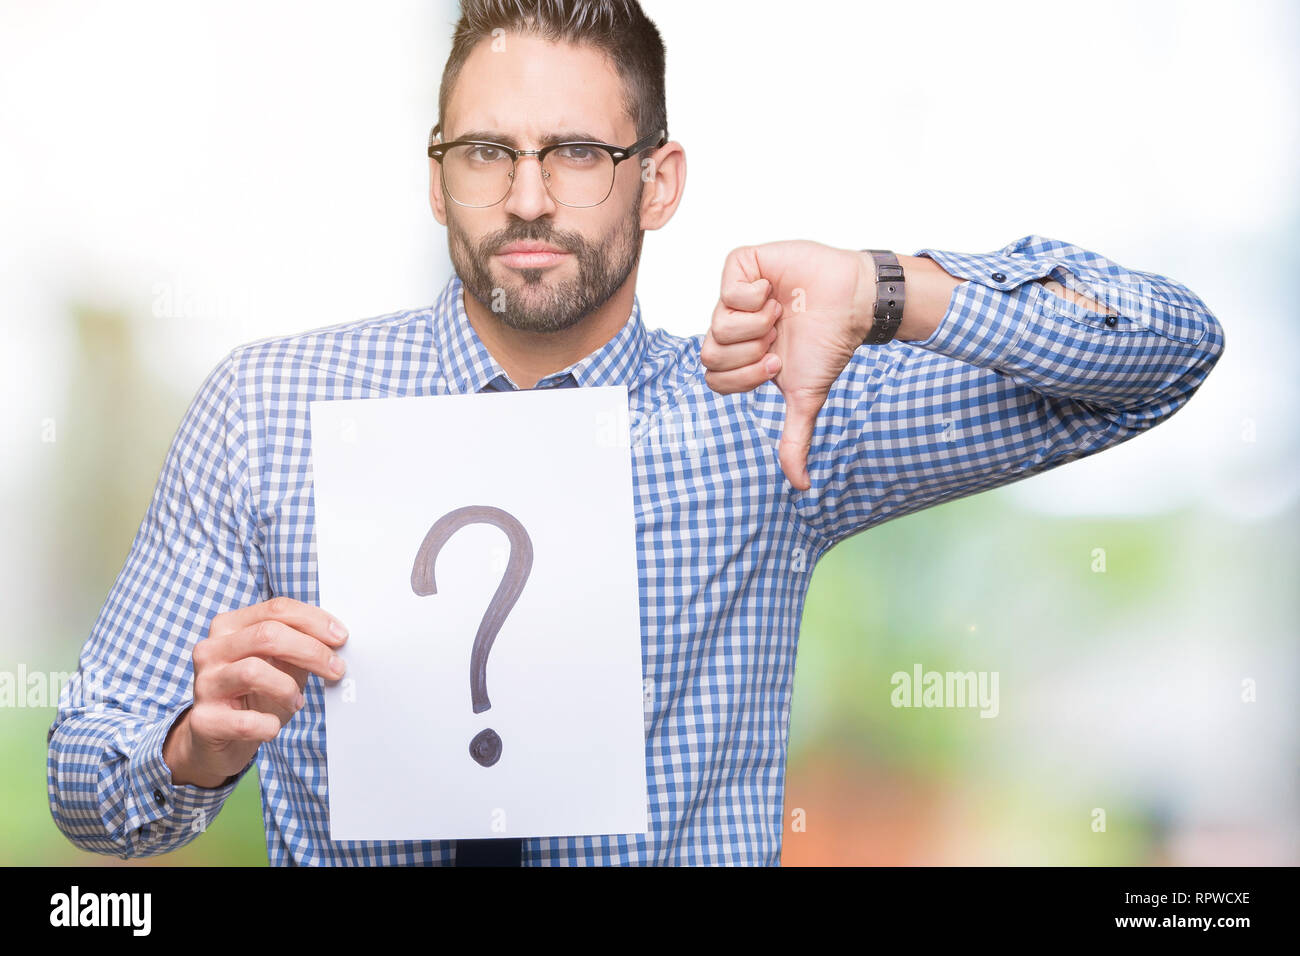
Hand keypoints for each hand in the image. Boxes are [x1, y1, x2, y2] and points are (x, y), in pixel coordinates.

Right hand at [163, 597, 349, 787]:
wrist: (215, 738)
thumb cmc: (253, 695)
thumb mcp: (279, 665)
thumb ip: (300, 647)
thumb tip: (336, 639)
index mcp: (229, 626)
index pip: (275, 609)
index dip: (314, 621)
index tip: (341, 637)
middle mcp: (211, 649)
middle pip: (267, 635)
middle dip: (311, 651)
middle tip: (336, 669)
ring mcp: (203, 684)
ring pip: (253, 672)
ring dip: (288, 689)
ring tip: (297, 701)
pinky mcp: (203, 720)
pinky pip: (245, 720)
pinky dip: (269, 725)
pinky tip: (272, 726)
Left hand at [701, 240, 871, 489]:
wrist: (852, 302)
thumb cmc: (828, 344)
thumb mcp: (806, 396)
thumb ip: (796, 438)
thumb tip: (801, 486)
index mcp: (739, 355)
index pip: (713, 379)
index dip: (744, 376)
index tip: (776, 363)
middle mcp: (731, 325)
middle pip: (709, 353)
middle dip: (750, 352)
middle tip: (777, 340)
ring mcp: (734, 295)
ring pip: (717, 323)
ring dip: (756, 324)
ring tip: (780, 313)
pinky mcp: (742, 265)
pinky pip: (728, 288)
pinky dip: (755, 295)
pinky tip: (775, 291)